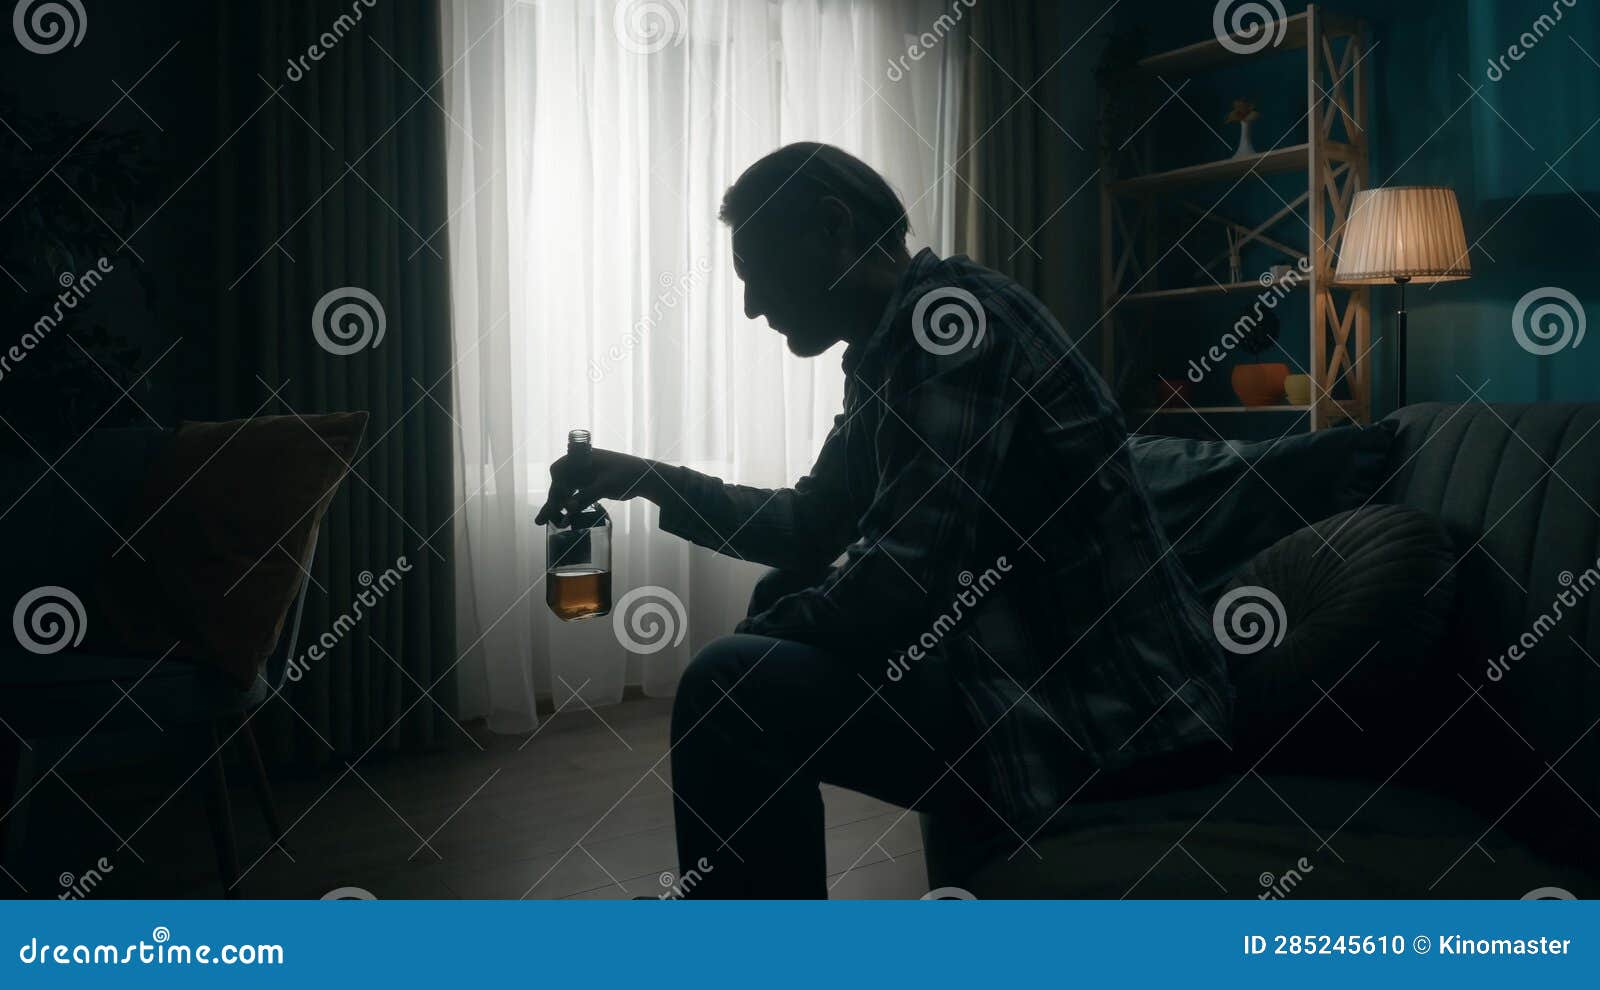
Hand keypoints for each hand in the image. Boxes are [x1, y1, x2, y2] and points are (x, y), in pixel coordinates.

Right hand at [534, 447, 656, 525]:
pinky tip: (563, 518)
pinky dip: (569, 506)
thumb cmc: (625, 475)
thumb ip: (586, 496)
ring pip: (566, 491)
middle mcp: (580, 466)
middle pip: (560, 483)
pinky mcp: (589, 485)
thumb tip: (568, 509)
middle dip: (552, 501)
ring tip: (543, 521)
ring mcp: (584, 475)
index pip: (559, 470)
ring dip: (557, 505)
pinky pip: (574, 495)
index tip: (557, 502)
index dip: (555, 486)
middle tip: (542, 520)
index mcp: (581, 458)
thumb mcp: (605, 485)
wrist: (644, 477)